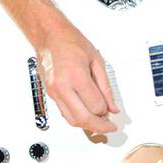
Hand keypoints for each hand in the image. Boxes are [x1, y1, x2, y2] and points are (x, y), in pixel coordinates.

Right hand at [36, 18, 119, 133]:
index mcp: (76, 76)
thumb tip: (112, 107)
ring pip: (72, 120)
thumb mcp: (96, 61)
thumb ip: (106, 88)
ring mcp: (54, 92)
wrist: (49, 35)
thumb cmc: (70, 42)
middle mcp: (62, 87)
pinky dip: (77, 118)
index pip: (96, 106)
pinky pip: (65, 113)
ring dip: (87, 125)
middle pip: (83, 118)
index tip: (112, 111)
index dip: (106, 111)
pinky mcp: (50, 94)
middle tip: (109, 127)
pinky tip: (86, 115)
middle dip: (99, 126)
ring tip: (99, 122)